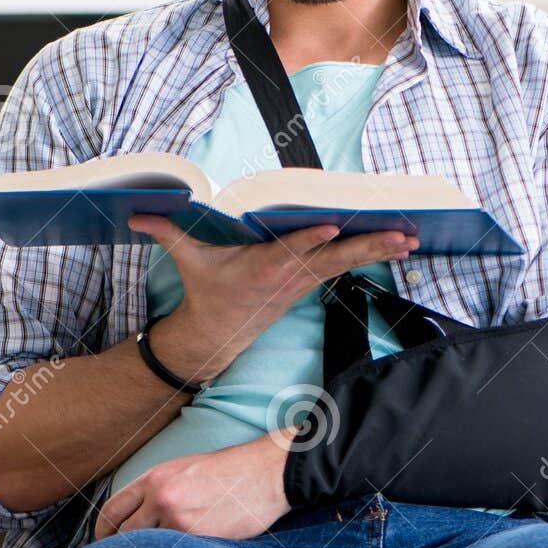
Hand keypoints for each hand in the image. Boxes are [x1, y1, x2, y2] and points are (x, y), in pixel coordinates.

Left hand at [94, 433, 289, 540]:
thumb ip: (159, 490)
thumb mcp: (187, 469)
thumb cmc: (232, 471)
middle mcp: (161, 498)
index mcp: (156, 478)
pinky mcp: (200, 538)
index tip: (104, 542)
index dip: (102, 530)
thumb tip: (139, 517)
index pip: (112, 508)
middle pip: (123, 534)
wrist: (268, 473)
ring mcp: (179, 520)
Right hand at [127, 214, 417, 380]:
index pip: (293, 250)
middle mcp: (291, 274)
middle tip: (402, 236)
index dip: (313, 239)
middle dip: (369, 246)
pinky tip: (397, 244)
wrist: (219, 333)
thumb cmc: (208, 290)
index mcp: (264, 266)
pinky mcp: (311, 282)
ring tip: (411, 239)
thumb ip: (166, 233)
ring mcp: (304, 280)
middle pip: (335, 257)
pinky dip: (371, 254)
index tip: (333, 227)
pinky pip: (346, 265)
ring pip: (348, 261)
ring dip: (379, 250)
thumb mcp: (188, 260)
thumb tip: (136, 214)